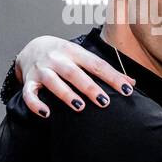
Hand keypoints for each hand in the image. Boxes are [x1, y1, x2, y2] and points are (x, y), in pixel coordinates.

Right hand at [15, 35, 133, 116]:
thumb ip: (106, 70)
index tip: (127, 89)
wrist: (33, 47)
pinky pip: (29, 93)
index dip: (112, 77)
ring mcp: (41, 69)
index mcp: (74, 51)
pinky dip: (36, 104)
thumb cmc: (65, 56)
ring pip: (52, 81)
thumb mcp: (84, 57)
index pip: (97, 64)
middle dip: (89, 87)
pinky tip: (47, 114)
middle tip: (104, 102)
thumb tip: (132, 82)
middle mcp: (56, 59)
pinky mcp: (29, 81)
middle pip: (74, 72)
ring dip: (66, 94)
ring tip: (80, 107)